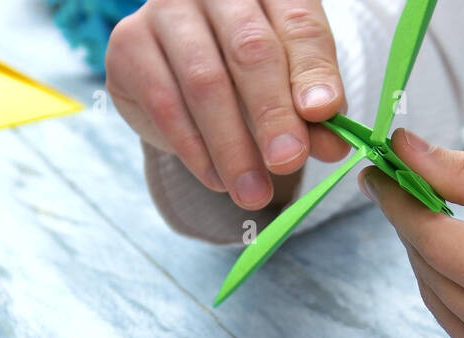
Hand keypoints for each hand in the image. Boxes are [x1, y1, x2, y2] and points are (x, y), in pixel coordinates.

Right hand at [106, 0, 348, 210]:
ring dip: (232, 147)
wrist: (177, 66)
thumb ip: (311, 113)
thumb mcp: (287, 86)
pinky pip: (165, 104)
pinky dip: (194, 150)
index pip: (298, 24)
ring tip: (253, 192)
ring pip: (205, 82)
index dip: (312, 71)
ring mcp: (167, 10)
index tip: (323, 114)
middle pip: (251, 49)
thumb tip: (335, 146)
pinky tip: (217, 180)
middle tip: (287, 162)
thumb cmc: (243, 72)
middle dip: (272, 114)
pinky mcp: (129, 43)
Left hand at [359, 130, 463, 337]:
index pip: (432, 240)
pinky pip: (458, 331)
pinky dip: (454, 296)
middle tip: (409, 188)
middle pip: (429, 273)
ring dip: (432, 262)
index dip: (399, 202)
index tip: (378, 173)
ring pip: (437, 303)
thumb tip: (402, 150)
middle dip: (415, 228)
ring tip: (446, 223)